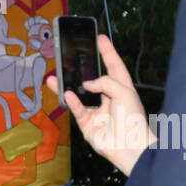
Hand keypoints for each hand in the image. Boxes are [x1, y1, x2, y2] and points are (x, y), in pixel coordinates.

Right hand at [45, 35, 151, 176]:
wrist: (130, 146)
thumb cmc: (133, 118)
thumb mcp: (124, 92)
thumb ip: (105, 83)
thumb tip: (86, 85)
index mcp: (122, 88)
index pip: (114, 65)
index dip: (107, 51)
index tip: (99, 38)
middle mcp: (109, 98)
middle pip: (93, 79)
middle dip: (81, 68)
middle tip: (70, 55)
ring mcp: (97, 111)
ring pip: (78, 95)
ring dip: (66, 86)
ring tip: (53, 77)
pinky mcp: (88, 124)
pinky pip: (77, 110)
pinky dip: (72, 102)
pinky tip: (66, 94)